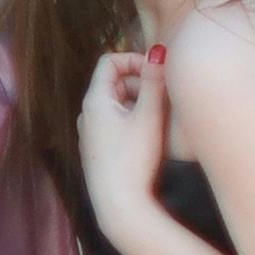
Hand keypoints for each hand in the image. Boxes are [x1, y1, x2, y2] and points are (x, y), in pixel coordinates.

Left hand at [73, 43, 168, 218]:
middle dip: (142, 82)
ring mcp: (91, 133)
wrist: (119, 205)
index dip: (134, 59)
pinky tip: (152, 134)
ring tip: (163, 116)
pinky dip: (134, 119)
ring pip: (118, 104)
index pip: (109, 61)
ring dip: (140, 102)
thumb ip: (154, 81)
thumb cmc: (133, 160)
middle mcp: (87, 114)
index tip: (157, 72)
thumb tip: (158, 50)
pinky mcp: (99, 149)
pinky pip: (116, 122)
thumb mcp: (149, 116)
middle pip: (115, 82)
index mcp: (94, 101)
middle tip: (166, 97)